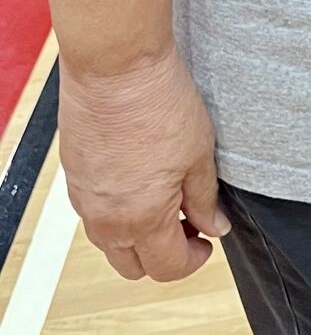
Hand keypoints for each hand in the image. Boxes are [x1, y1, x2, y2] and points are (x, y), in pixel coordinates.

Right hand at [58, 48, 229, 281]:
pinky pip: (94, 214)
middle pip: (133, 267)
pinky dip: (116, 212)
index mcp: (142, 219)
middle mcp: (106, 220)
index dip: (194, 260)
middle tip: (187, 223)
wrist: (115, 66)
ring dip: (137, 236)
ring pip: (110, 243)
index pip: (167, 268)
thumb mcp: (199, 153)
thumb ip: (204, 199)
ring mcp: (84, 200)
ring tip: (164, 199)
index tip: (206, 241)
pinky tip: (139, 181)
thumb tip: (213, 227)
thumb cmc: (159, 103)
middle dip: (163, 255)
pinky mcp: (73, 178)